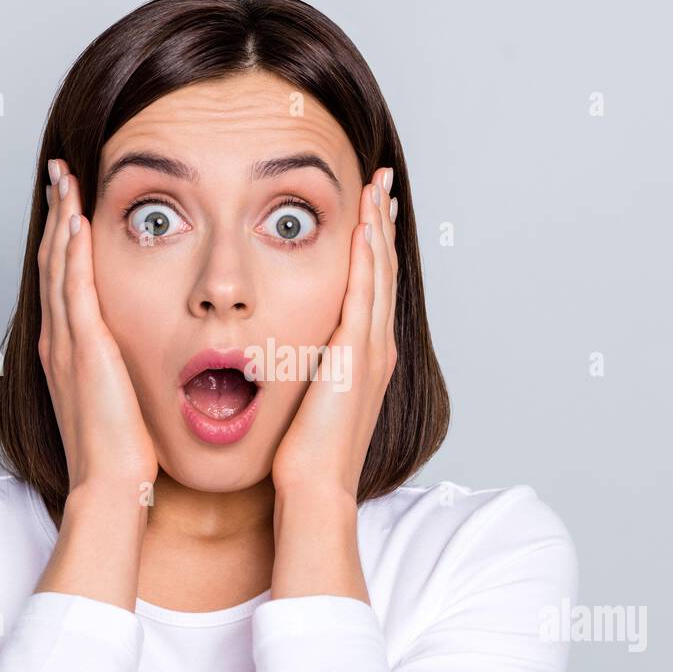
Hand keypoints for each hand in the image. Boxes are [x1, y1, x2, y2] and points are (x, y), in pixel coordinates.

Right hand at [38, 158, 158, 494]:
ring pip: (59, 266)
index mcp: (68, 353)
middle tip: (58, 173)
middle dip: (55, 214)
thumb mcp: (123, 401)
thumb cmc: (124, 455)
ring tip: (62, 177)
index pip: (64, 281)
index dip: (64, 240)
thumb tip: (150, 358)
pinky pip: (74, 288)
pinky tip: (76, 218)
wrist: (112, 487)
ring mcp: (66, 344)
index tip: (70, 204)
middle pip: (52, 262)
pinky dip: (73, 251)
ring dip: (60, 217)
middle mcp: (59, 342)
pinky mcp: (83, 350)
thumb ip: (127, 372)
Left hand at [270, 166, 398, 504]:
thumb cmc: (306, 456)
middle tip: (383, 183)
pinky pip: (363, 296)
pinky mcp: (355, 357)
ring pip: (379, 275)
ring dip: (378, 227)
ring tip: (378, 189)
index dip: (375, 246)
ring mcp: (371, 351)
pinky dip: (366, 259)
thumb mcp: (308, 399)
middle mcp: (377, 349)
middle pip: (385, 271)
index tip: (370, 211)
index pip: (373, 287)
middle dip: (383, 223)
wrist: (315, 488)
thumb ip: (307, 369)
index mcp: (367, 357)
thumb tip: (288, 351)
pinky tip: (363, 228)